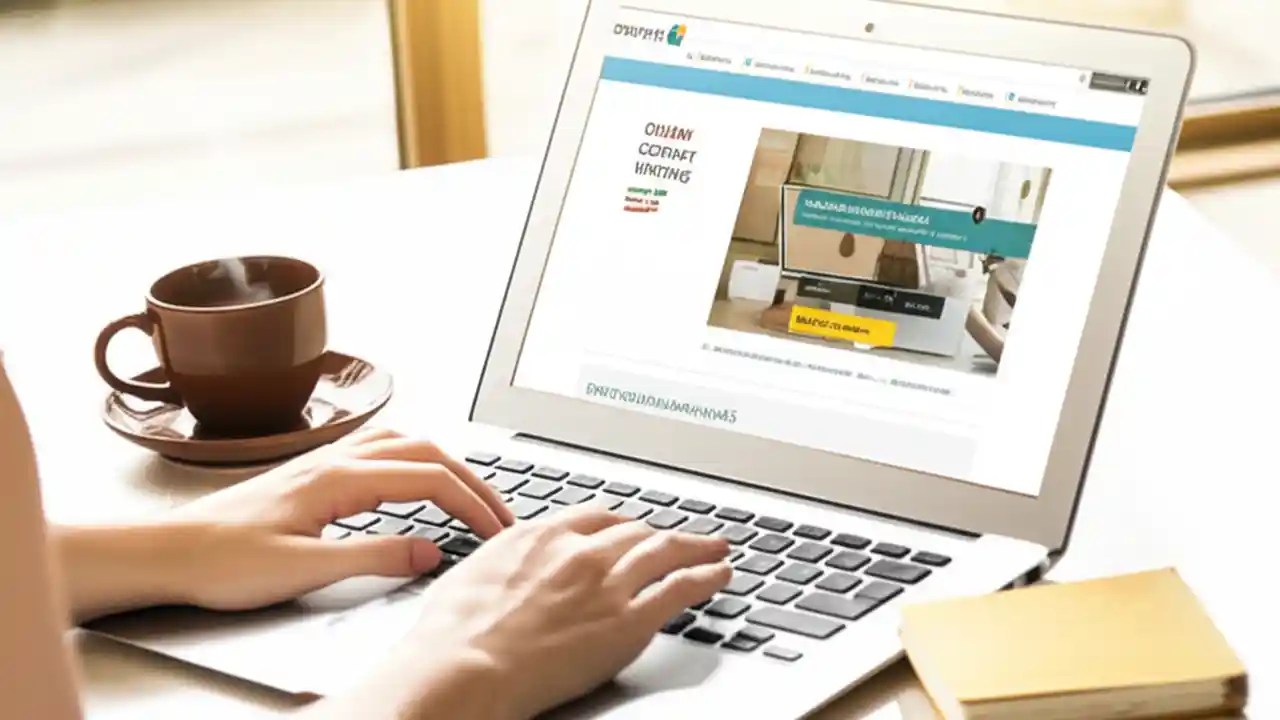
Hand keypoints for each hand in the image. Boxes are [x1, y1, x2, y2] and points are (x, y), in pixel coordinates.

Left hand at [163, 428, 516, 610]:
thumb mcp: (304, 569)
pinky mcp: (315, 470)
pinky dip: (416, 459)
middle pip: (428, 453)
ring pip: (406, 443)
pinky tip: (415, 477)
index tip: (498, 532)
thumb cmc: (224, 561)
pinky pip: (382, 448)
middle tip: (500, 515)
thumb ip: (373, 556)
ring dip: (447, 465)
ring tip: (470, 495)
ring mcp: (326, 459)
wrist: (169, 550)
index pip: (430, 479)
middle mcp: (337, 458)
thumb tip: (431, 549)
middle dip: (473, 481)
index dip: (473, 504)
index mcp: (340, 478)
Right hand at [339, 506, 730, 719]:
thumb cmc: (453, 633)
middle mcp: (580, 550)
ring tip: (717, 548)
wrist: (465, 666)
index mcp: (541, 535)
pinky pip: (680, 589)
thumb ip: (503, 563)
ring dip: (697, 548)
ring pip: (665, 552)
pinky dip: (706, 577)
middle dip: (660, 536)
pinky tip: (720, 574)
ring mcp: (608, 582)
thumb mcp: (472, 575)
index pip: (596, 518)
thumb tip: (504, 568)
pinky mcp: (628, 620)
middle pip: (635, 532)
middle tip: (678, 539)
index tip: (631, 530)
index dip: (621, 525)